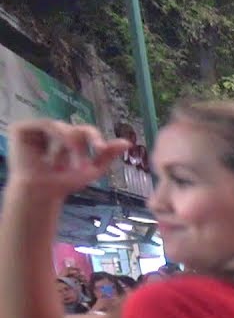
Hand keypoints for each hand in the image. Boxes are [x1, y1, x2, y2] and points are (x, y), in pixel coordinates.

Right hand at [4, 120, 129, 198]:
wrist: (43, 193)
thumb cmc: (64, 183)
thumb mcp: (91, 169)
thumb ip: (107, 155)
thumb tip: (128, 142)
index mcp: (69, 138)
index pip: (85, 131)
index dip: (95, 137)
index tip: (101, 149)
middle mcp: (53, 131)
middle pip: (74, 128)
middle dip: (80, 146)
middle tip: (83, 165)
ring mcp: (37, 129)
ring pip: (61, 126)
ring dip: (69, 143)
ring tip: (69, 163)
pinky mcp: (22, 129)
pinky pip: (44, 124)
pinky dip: (54, 136)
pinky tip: (55, 152)